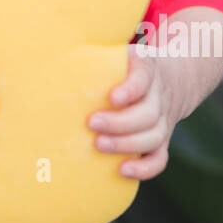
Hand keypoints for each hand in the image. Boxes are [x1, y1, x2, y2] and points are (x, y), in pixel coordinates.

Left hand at [86, 42, 185, 179]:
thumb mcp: (118, 52)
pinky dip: (144, 168)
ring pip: (153, 136)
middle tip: (91, 123)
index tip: (112, 98)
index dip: (130, 89)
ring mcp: (162, 120)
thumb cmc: (127, 66)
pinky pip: (159, 158)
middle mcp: (158, 96)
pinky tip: (122, 170)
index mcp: (147, 69)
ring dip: (126, 144)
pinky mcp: (161, 141)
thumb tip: (52, 57)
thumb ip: (95, 53)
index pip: (144, 77)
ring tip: (98, 145)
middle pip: (147, 113)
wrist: (170, 78)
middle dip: (119, 122)